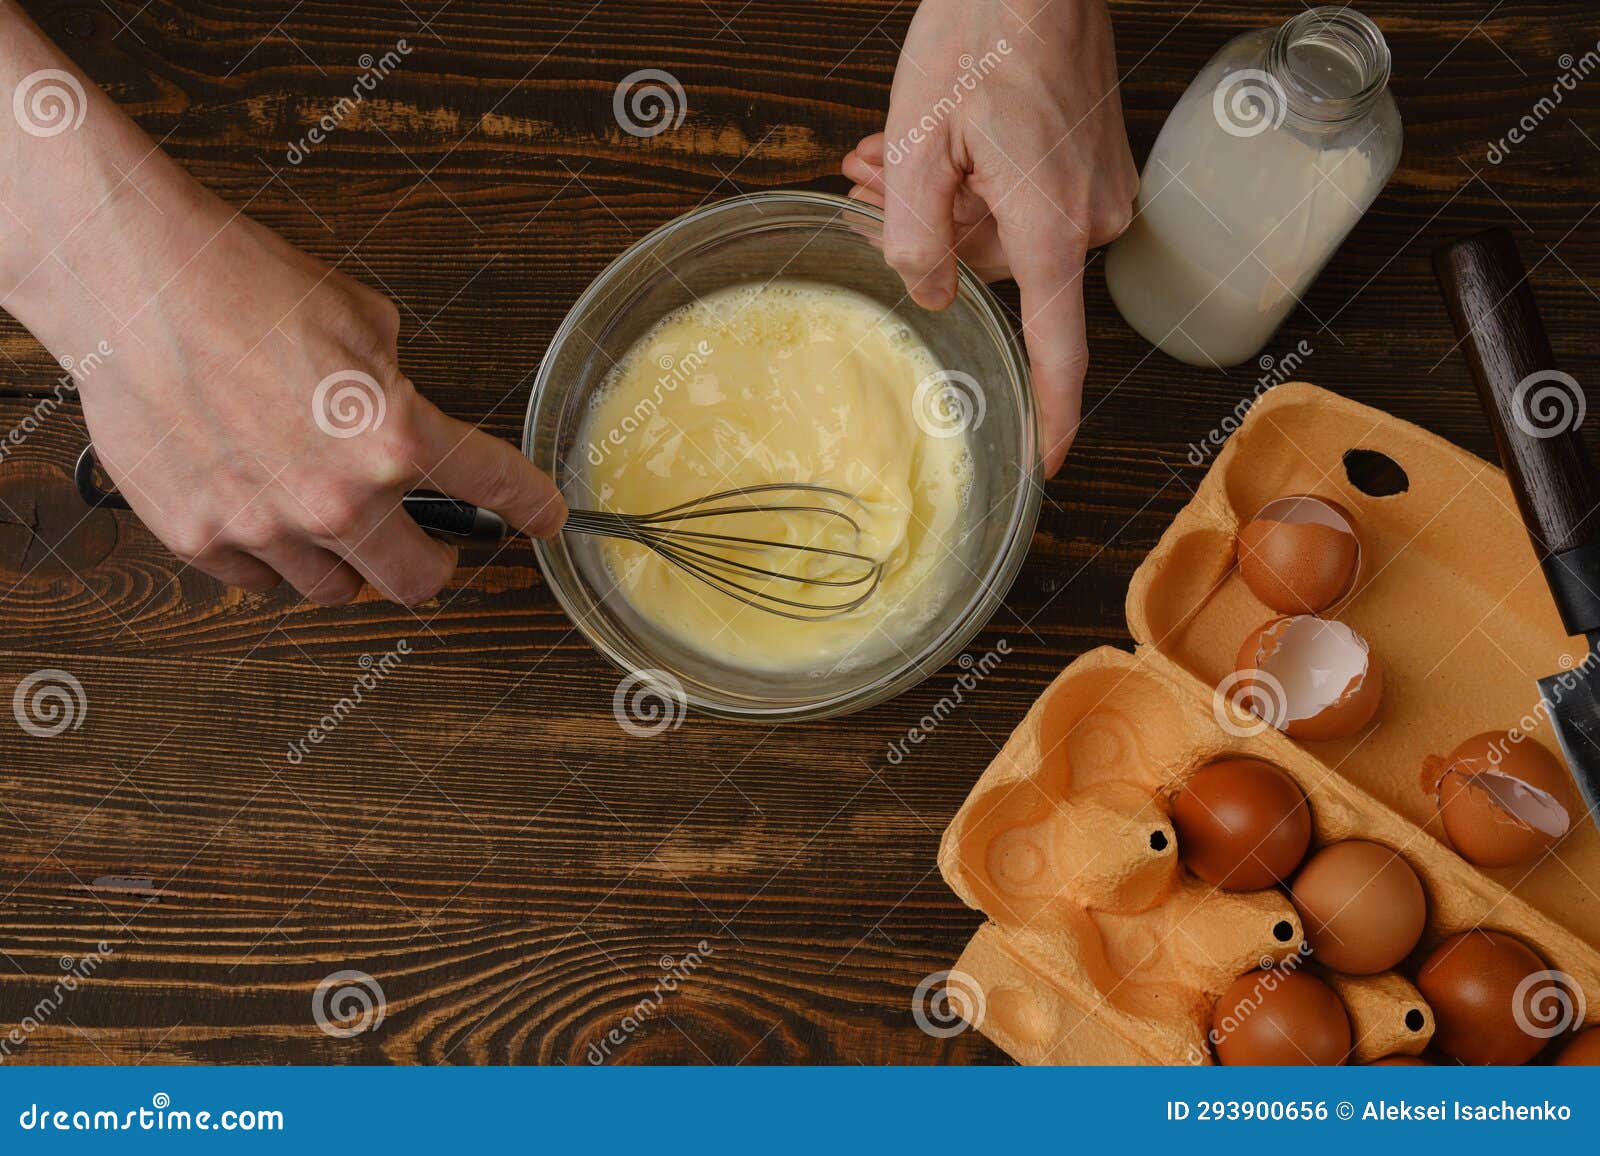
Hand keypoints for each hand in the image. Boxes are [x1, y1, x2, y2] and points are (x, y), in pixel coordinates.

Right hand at [2, 10, 563, 605]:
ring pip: (334, 590)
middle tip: (429, 546)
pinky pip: (258, 581)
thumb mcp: (363, 321)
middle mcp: (336, 498)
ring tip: (333, 524)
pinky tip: (266, 518)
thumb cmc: (244, 287)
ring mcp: (264, 527)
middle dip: (430, 564)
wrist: (137, 282)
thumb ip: (396, 388)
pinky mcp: (198, 536)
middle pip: (414, 582)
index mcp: (393, 438)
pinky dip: (271, 560)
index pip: (493, 486)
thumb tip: (402, 415)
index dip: (531, 506)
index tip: (546, 520)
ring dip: (347, 565)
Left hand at [842, 0, 1137, 474]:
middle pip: (995, 269)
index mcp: (1048, 227)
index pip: (1058, 349)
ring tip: (884, 150)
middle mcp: (1086, 218)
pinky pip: (1025, 196)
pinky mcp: (1094, 160)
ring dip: (941, 199)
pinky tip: (937, 142)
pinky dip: (976, 180)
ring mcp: (1097, 187)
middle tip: (864, 182)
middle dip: (927, 236)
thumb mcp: (917, 144)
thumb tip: (929, 293)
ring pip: (1002, 228)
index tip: (1045, 461)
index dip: (1052, 414)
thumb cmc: (983, 33)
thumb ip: (915, 240)